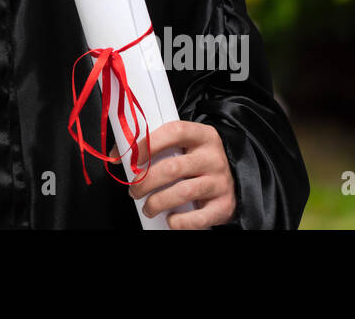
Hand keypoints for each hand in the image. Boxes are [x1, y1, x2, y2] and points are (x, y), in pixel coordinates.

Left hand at [120, 120, 235, 228]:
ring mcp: (220, 181)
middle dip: (146, 181)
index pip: (174, 132)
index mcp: (201, 136)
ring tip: (148, 207)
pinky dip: (180, 222)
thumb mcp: (184, 145)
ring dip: (157, 202)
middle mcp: (213, 157)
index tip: (131, 157)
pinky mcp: (224, 205)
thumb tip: (117, 153)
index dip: (149, 143)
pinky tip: (171, 219)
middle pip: (173, 168)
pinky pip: (198, 218)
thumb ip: (158, 145)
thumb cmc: (199, 159)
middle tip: (134, 190)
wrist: (237, 177)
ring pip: (183, 192)